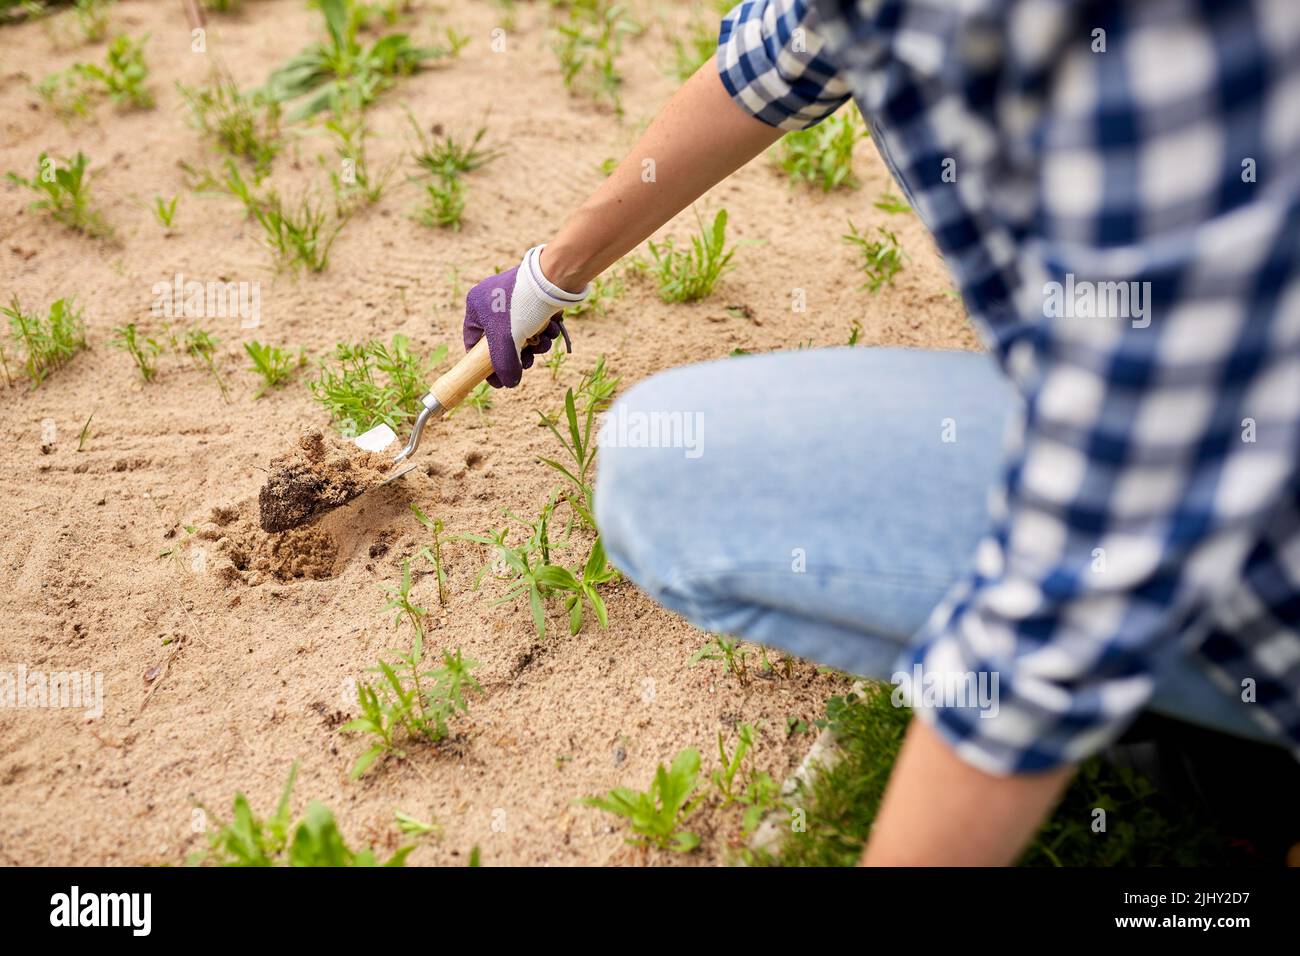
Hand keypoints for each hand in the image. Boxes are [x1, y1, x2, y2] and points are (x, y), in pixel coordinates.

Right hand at [463, 246, 585, 387]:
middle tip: (529, 363)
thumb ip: (504, 366)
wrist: (554, 279)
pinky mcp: (535, 300)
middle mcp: (493, 300)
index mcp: (476, 306)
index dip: (485, 366)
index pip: (473, 343)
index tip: (499, 381)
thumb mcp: (507, 341)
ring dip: (535, 345)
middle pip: (502, 342)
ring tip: (544, 343)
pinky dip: (544, 331)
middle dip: (519, 355)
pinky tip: (551, 328)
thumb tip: (509, 383)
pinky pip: (536, 324)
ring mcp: (515, 299)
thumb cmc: (522, 307)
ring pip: (522, 334)